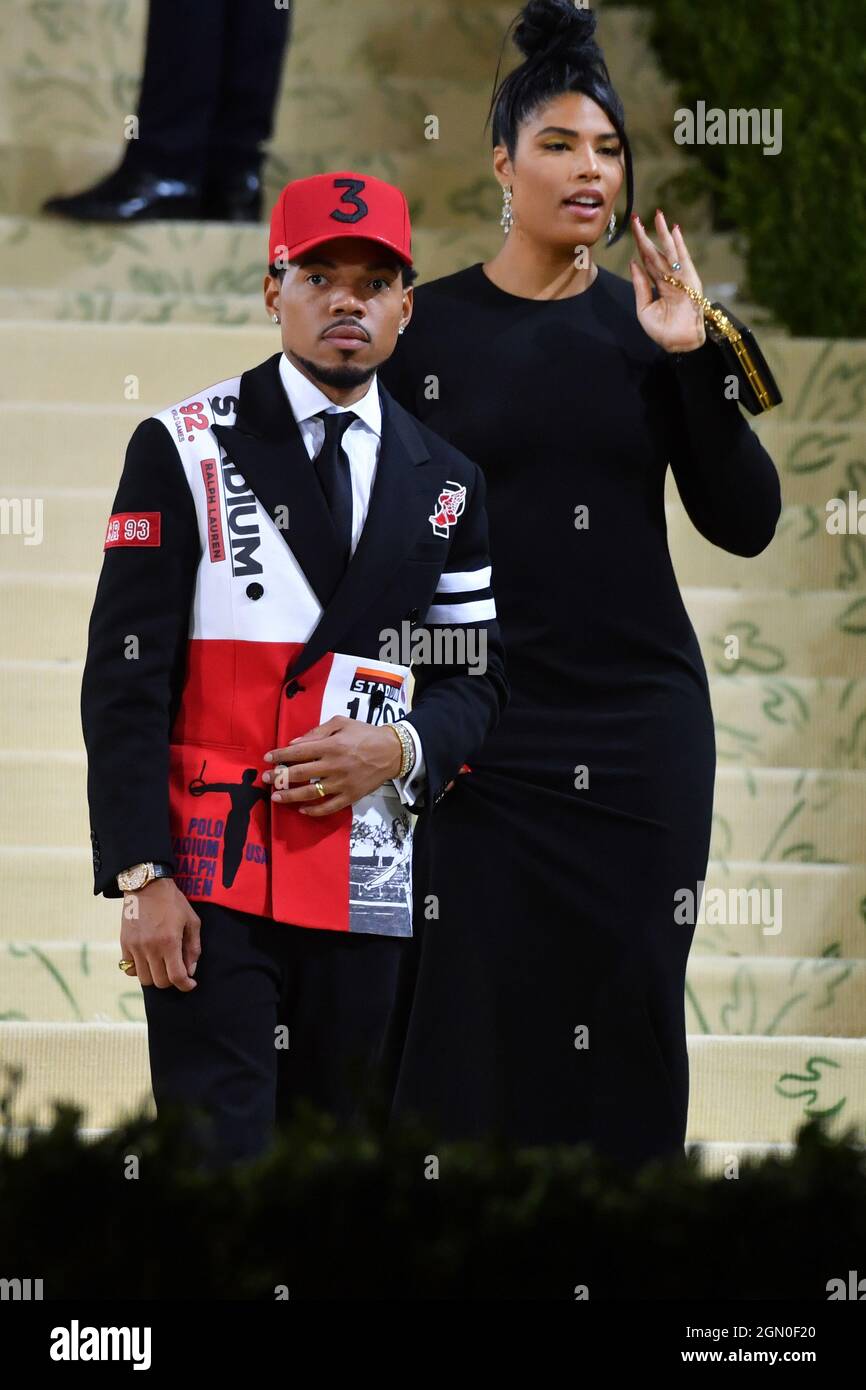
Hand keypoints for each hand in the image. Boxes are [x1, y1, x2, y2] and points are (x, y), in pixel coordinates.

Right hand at [119, 878, 200, 990]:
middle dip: (171, 980)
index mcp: (170, 942)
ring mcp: (135, 947)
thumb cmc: (173, 902)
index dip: (185, 985)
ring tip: (162, 966)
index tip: (190, 984)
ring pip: (144, 979)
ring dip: (155, 977)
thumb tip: (190, 970)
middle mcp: (151, 947)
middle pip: (160, 981)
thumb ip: (193, 948)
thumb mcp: (192, 921)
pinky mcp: (124, 944)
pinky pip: (129, 968)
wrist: (146, 885)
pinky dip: (139, 970)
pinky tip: (147, 960)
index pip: (176, 977)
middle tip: (176, 971)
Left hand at [263, 716, 402, 817]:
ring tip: (276, 797)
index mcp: (331, 745)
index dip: (280, 755)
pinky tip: (302, 810)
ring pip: (311, 792)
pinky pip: (329, 807)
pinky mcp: (350, 796)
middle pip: (300, 773)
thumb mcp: (342, 722)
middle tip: (266, 778)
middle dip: (280, 777)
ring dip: (291, 796)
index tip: (267, 758)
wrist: (392, 751)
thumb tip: (295, 743)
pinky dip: (314, 811)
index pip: (299, 752)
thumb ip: (318, 732)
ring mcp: (342, 783)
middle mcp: (334, 765)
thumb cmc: (365, 734)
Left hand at [629, 209, 705, 352]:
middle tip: (636, 218)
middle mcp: (669, 277)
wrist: (678, 343)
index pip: (647, 260)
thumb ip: (640, 285)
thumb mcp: (644, 308)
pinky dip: (679, 245)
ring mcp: (680, 277)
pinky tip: (674, 231)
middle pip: (655, 252)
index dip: (640, 245)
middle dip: (647, 235)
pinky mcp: (690, 280)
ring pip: (669, 251)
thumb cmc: (662, 331)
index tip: (633, 229)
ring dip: (663, 234)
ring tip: (657, 216)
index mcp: (658, 284)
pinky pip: (683, 259)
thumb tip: (633, 262)